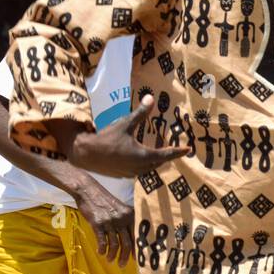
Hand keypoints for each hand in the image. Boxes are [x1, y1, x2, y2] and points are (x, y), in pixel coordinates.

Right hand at [69, 96, 189, 177]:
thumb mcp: (125, 124)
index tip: (188, 149)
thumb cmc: (107, 138)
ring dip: (155, 161)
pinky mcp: (123, 176)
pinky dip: (144, 165)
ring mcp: (131, 173)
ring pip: (149, 168)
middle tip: (174, 150)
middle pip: (159, 162)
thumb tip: (150, 98)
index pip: (166, 154)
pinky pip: (139, 171)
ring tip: (159, 154)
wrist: (86, 154)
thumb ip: (140, 114)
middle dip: (166, 156)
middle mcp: (140, 167)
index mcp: (144, 156)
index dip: (178, 151)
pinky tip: (140, 159)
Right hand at [73, 178, 134, 266]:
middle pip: (127, 243)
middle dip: (125, 257)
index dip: (137, 249)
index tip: (136, 259)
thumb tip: (131, 239)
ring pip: (115, 244)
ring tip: (110, 260)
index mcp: (130, 215)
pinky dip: (102, 249)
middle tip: (122, 265)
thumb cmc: (104, 201)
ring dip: (113, 255)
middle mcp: (122, 219)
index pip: (137, 236)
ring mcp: (110, 222)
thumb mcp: (120, 208)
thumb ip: (126, 220)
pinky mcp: (98, 223)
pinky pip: (102, 241)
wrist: (88, 191)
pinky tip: (101, 253)